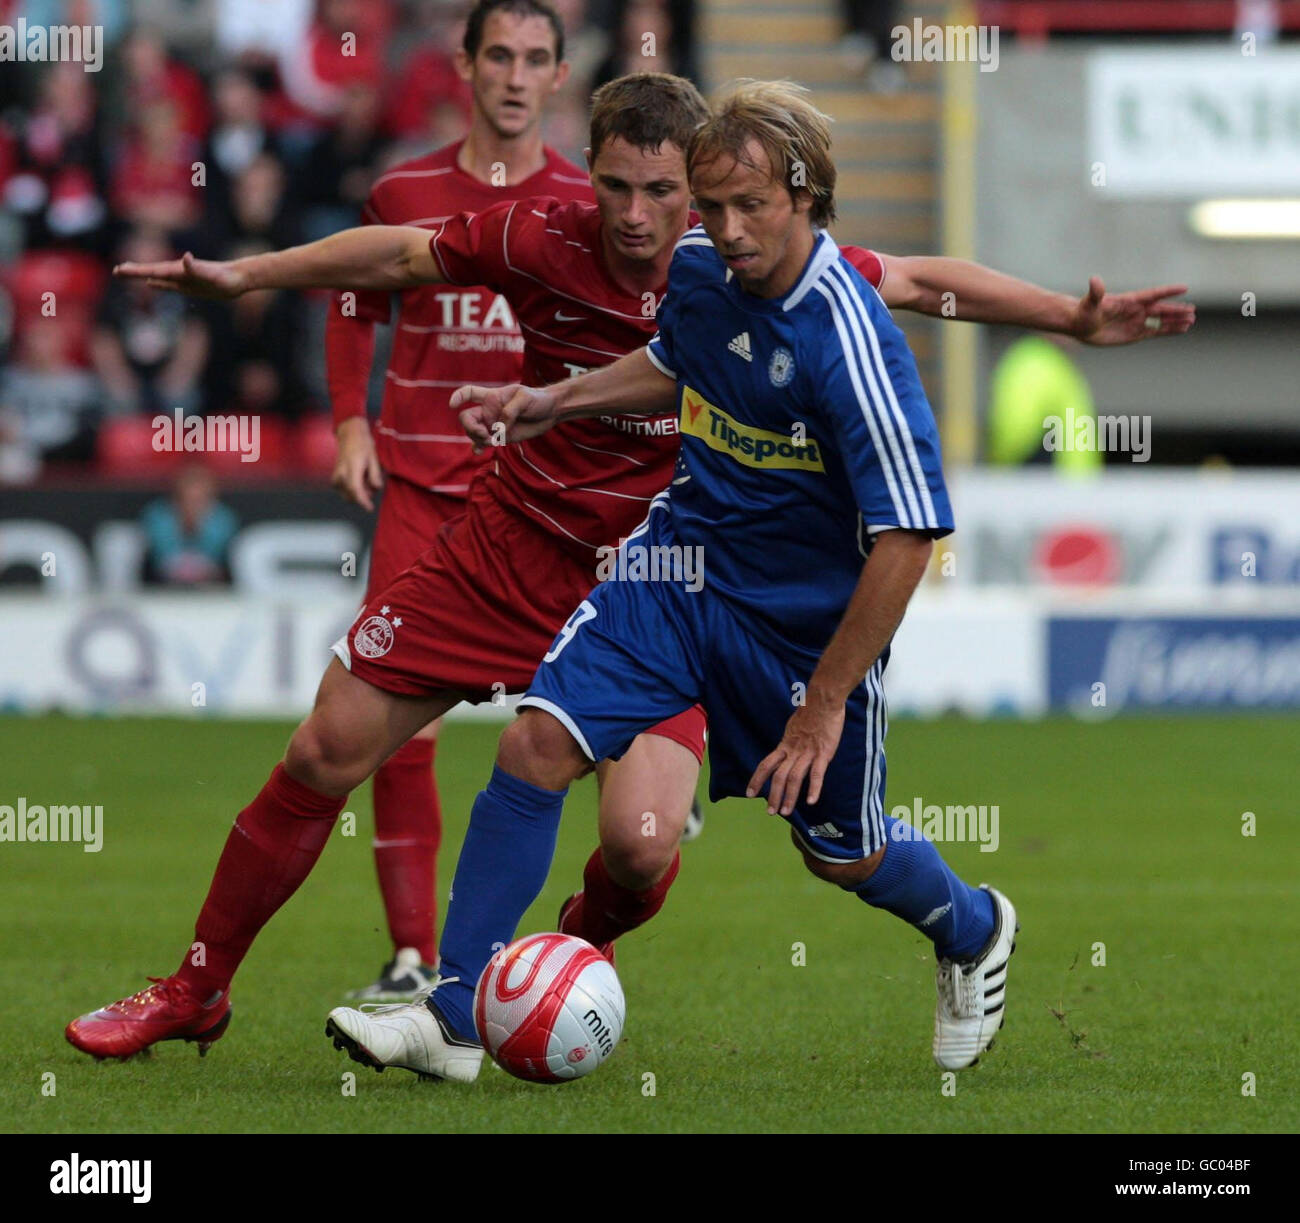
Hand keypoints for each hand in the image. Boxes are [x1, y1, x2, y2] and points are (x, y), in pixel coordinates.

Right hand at [113, 251, 249, 299]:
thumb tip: (186, 258)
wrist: (237, 279)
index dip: (136, 271)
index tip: (119, 270)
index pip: (152, 270)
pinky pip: (168, 284)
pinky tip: (150, 283)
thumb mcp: (209, 274)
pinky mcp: (189, 285)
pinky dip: (157, 283)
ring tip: (126, 273)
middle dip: (133, 272)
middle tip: (115, 272)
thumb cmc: (224, 278)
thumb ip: (195, 267)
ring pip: (156, 276)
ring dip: (140, 275)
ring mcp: (182, 278)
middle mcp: (178, 272)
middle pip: (150, 271)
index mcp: (179, 270)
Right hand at [332, 417, 382, 510]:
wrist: (350, 435)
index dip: (363, 501)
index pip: (355, 490)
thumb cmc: (363, 445)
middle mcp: (340, 474)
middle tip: (370, 479)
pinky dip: (353, 488)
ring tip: (364, 475)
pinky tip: (359, 477)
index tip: (370, 508)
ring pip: (348, 494)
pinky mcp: (334, 479)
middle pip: (352, 495)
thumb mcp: (374, 459)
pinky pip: (345, 491)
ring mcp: (335, 477)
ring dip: (359, 491)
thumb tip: (376, 489)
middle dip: (364, 494)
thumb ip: (375, 475)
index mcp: (351, 467)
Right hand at [452, 383, 559, 453]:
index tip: (452, 405)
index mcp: (492, 397)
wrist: (550, 412)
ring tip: (493, 441)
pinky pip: (483, 443)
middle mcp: (489, 411)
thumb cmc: (537, 400)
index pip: (469, 393)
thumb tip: (498, 428)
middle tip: (485, 434)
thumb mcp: (525, 399)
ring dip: (478, 439)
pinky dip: (478, 447)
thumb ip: (509, 411)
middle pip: (466, 418)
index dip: (458, 397)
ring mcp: (493, 425)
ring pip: (473, 433)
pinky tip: (479, 451)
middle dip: (471, 428)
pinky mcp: (500, 437)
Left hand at [746, 693, 845, 815]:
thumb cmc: (810, 710)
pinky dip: (814, 788)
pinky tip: (811, 801)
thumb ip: (791, 740)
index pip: (766, 764)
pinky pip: (817, 773)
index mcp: (785, 744)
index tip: (750, 794)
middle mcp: (793, 751)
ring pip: (795, 778)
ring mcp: (808, 753)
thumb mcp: (793, 726)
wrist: (823, 699)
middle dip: (774, 795)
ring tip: (786, 812)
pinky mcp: (824, 753)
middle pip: (779, 776)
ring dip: (790, 797)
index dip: (757, 780)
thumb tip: (788, 747)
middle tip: (770, 812)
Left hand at [1073, 276, 1194, 344]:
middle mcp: (1136, 309)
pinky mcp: (1134, 334)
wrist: (1078, 325)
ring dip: (1175, 321)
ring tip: (1191, 321)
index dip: (1168, 292)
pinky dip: (1168, 330)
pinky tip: (1181, 329)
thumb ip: (1095, 292)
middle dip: (1176, 310)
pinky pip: (1156, 331)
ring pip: (1161, 320)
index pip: (1153, 294)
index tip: (1184, 288)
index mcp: (1129, 300)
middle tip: (1192, 311)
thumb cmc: (1083, 312)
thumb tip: (1094, 280)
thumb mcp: (1090, 303)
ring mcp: (1136, 321)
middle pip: (1161, 308)